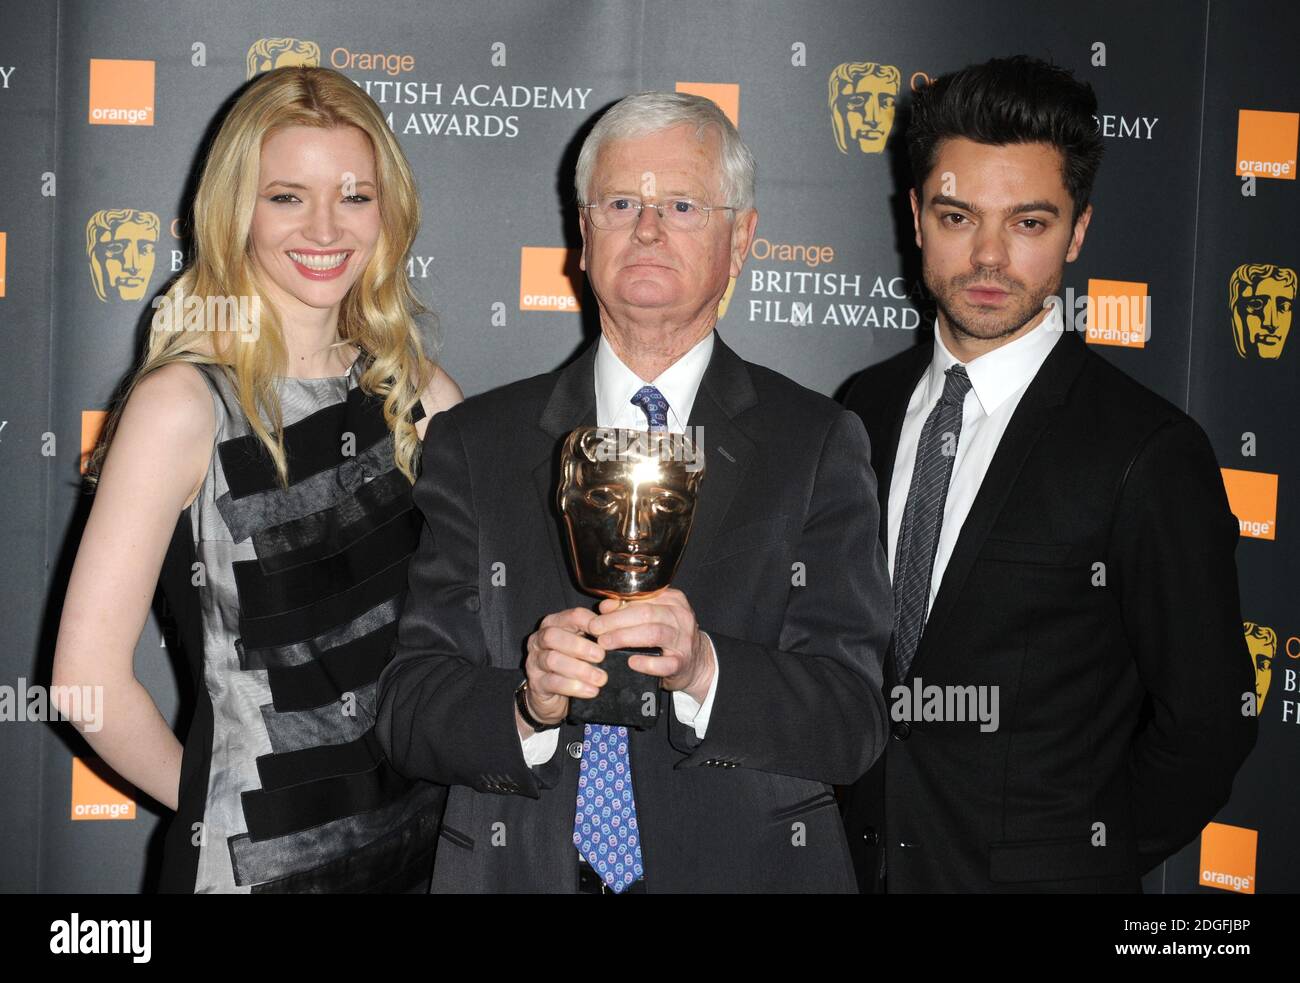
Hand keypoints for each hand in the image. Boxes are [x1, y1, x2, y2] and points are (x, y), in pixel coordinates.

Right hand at [519, 607, 605, 732]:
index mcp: (554, 623)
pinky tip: (591, 690)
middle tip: (601, 657)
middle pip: (554, 635)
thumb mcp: (584, 643)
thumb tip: (615, 613)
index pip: (572, 616)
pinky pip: (553, 682)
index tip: (608, 635)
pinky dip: (574, 687)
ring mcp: (535, 661)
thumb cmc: (573, 662)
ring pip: (552, 660)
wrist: (553, 694)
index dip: (591, 623)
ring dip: (579, 669)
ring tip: (601, 678)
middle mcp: (540, 639)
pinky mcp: (536, 683)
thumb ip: (598, 629)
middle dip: (579, 646)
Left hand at [588, 588, 713, 701]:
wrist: (697, 662)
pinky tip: (631, 662)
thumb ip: (630, 608)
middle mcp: (681, 617)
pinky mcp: (682, 662)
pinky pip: (665, 663)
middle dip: (616, 620)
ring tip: (604, 643)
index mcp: (673, 600)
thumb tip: (605, 606)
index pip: (643, 598)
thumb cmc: (669, 636)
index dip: (619, 604)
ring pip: (653, 633)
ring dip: (625, 637)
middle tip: (595, 629)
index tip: (599, 613)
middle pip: (646, 613)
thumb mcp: (654, 616)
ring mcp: (683, 640)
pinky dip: (647, 664)